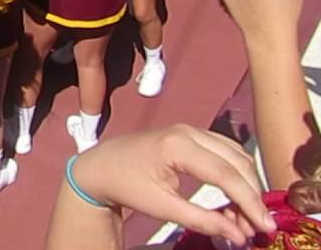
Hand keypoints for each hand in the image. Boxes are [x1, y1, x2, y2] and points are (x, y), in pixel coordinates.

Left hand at [73, 124, 274, 245]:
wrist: (100, 165)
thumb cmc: (126, 184)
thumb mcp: (161, 207)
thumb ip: (201, 220)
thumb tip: (239, 236)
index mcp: (178, 146)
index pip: (227, 174)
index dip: (250, 202)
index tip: (266, 227)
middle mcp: (190, 131)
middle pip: (237, 163)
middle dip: (252, 196)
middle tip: (258, 227)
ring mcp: (192, 130)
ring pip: (236, 156)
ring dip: (247, 185)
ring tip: (247, 218)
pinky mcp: (192, 134)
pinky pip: (226, 151)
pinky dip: (237, 174)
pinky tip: (237, 198)